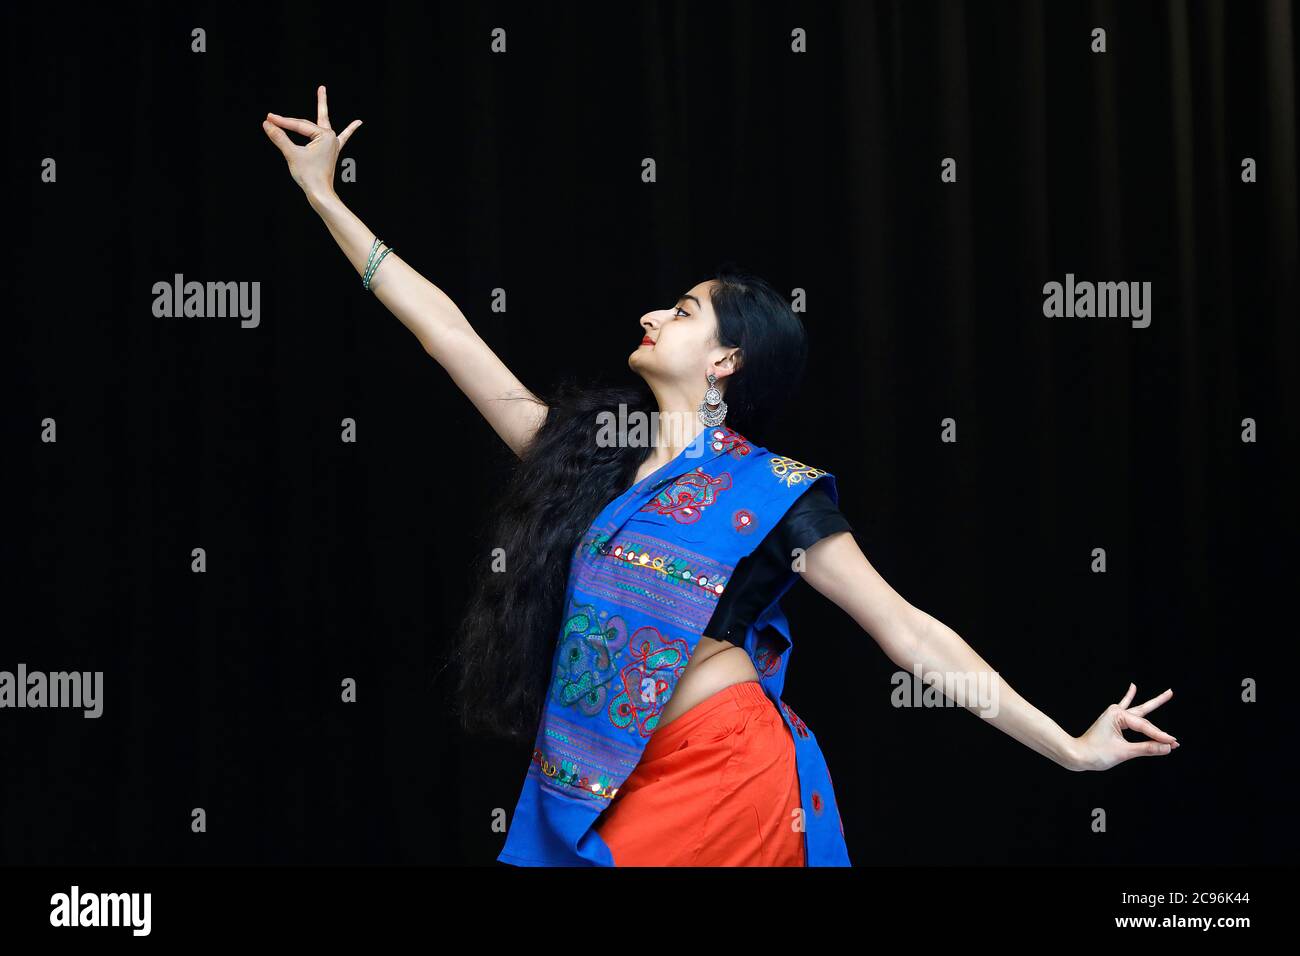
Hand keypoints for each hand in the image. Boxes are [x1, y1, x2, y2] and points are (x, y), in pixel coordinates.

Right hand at [261, 85, 361, 201]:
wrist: (320, 193)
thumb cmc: (308, 175)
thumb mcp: (291, 154)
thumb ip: (279, 137)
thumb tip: (267, 123)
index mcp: (325, 135)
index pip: (299, 126)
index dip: (282, 122)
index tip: (268, 119)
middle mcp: (331, 137)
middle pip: (307, 123)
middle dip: (295, 116)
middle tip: (315, 88)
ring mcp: (333, 144)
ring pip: (323, 122)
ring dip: (322, 108)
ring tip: (322, 91)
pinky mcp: (331, 151)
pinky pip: (342, 137)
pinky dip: (350, 130)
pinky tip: (358, 122)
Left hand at [1071, 683, 1177, 770]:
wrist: (1076, 754)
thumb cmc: (1096, 753)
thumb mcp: (1124, 752)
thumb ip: (1147, 748)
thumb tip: (1167, 747)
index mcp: (1118, 716)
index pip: (1145, 726)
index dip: (1160, 736)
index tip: (1174, 744)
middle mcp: (1116, 712)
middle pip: (1143, 712)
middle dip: (1158, 704)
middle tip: (1171, 692)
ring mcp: (1114, 716)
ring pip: (1138, 710)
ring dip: (1151, 703)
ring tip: (1166, 693)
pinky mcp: (1112, 721)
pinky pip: (1124, 707)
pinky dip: (1129, 698)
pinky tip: (1133, 687)